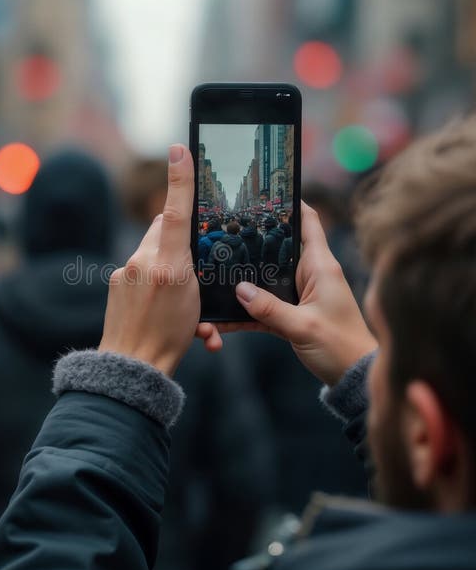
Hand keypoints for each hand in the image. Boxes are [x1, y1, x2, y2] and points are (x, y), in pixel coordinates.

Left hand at [98, 144, 198, 376]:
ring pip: (168, 276)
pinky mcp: (124, 303)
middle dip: (189, 256)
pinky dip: (173, 313)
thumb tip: (169, 214)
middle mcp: (139, 266)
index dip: (180, 182)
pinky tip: (190, 334)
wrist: (134, 370)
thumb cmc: (162, 330)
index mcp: (156, 258)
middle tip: (203, 273)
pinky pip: (155, 300)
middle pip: (169, 243)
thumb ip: (176, 245)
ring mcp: (129, 286)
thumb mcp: (179, 281)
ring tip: (197, 322)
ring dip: (186, 293)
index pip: (171, 212)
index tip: (180, 149)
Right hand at [196, 201, 376, 385]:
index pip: (308, 222)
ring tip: (215, 272)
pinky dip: (247, 311)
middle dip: (253, 241)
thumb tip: (240, 290)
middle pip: (278, 247)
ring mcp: (301, 294)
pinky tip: (223, 317)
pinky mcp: (293, 314)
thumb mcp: (302, 326)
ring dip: (245, 280)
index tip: (265, 192)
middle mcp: (311, 274)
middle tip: (223, 231)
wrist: (354, 378)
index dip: (290, 203)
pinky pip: (265, 306)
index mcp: (321, 266)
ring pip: (267, 278)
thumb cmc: (340, 347)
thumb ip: (270, 308)